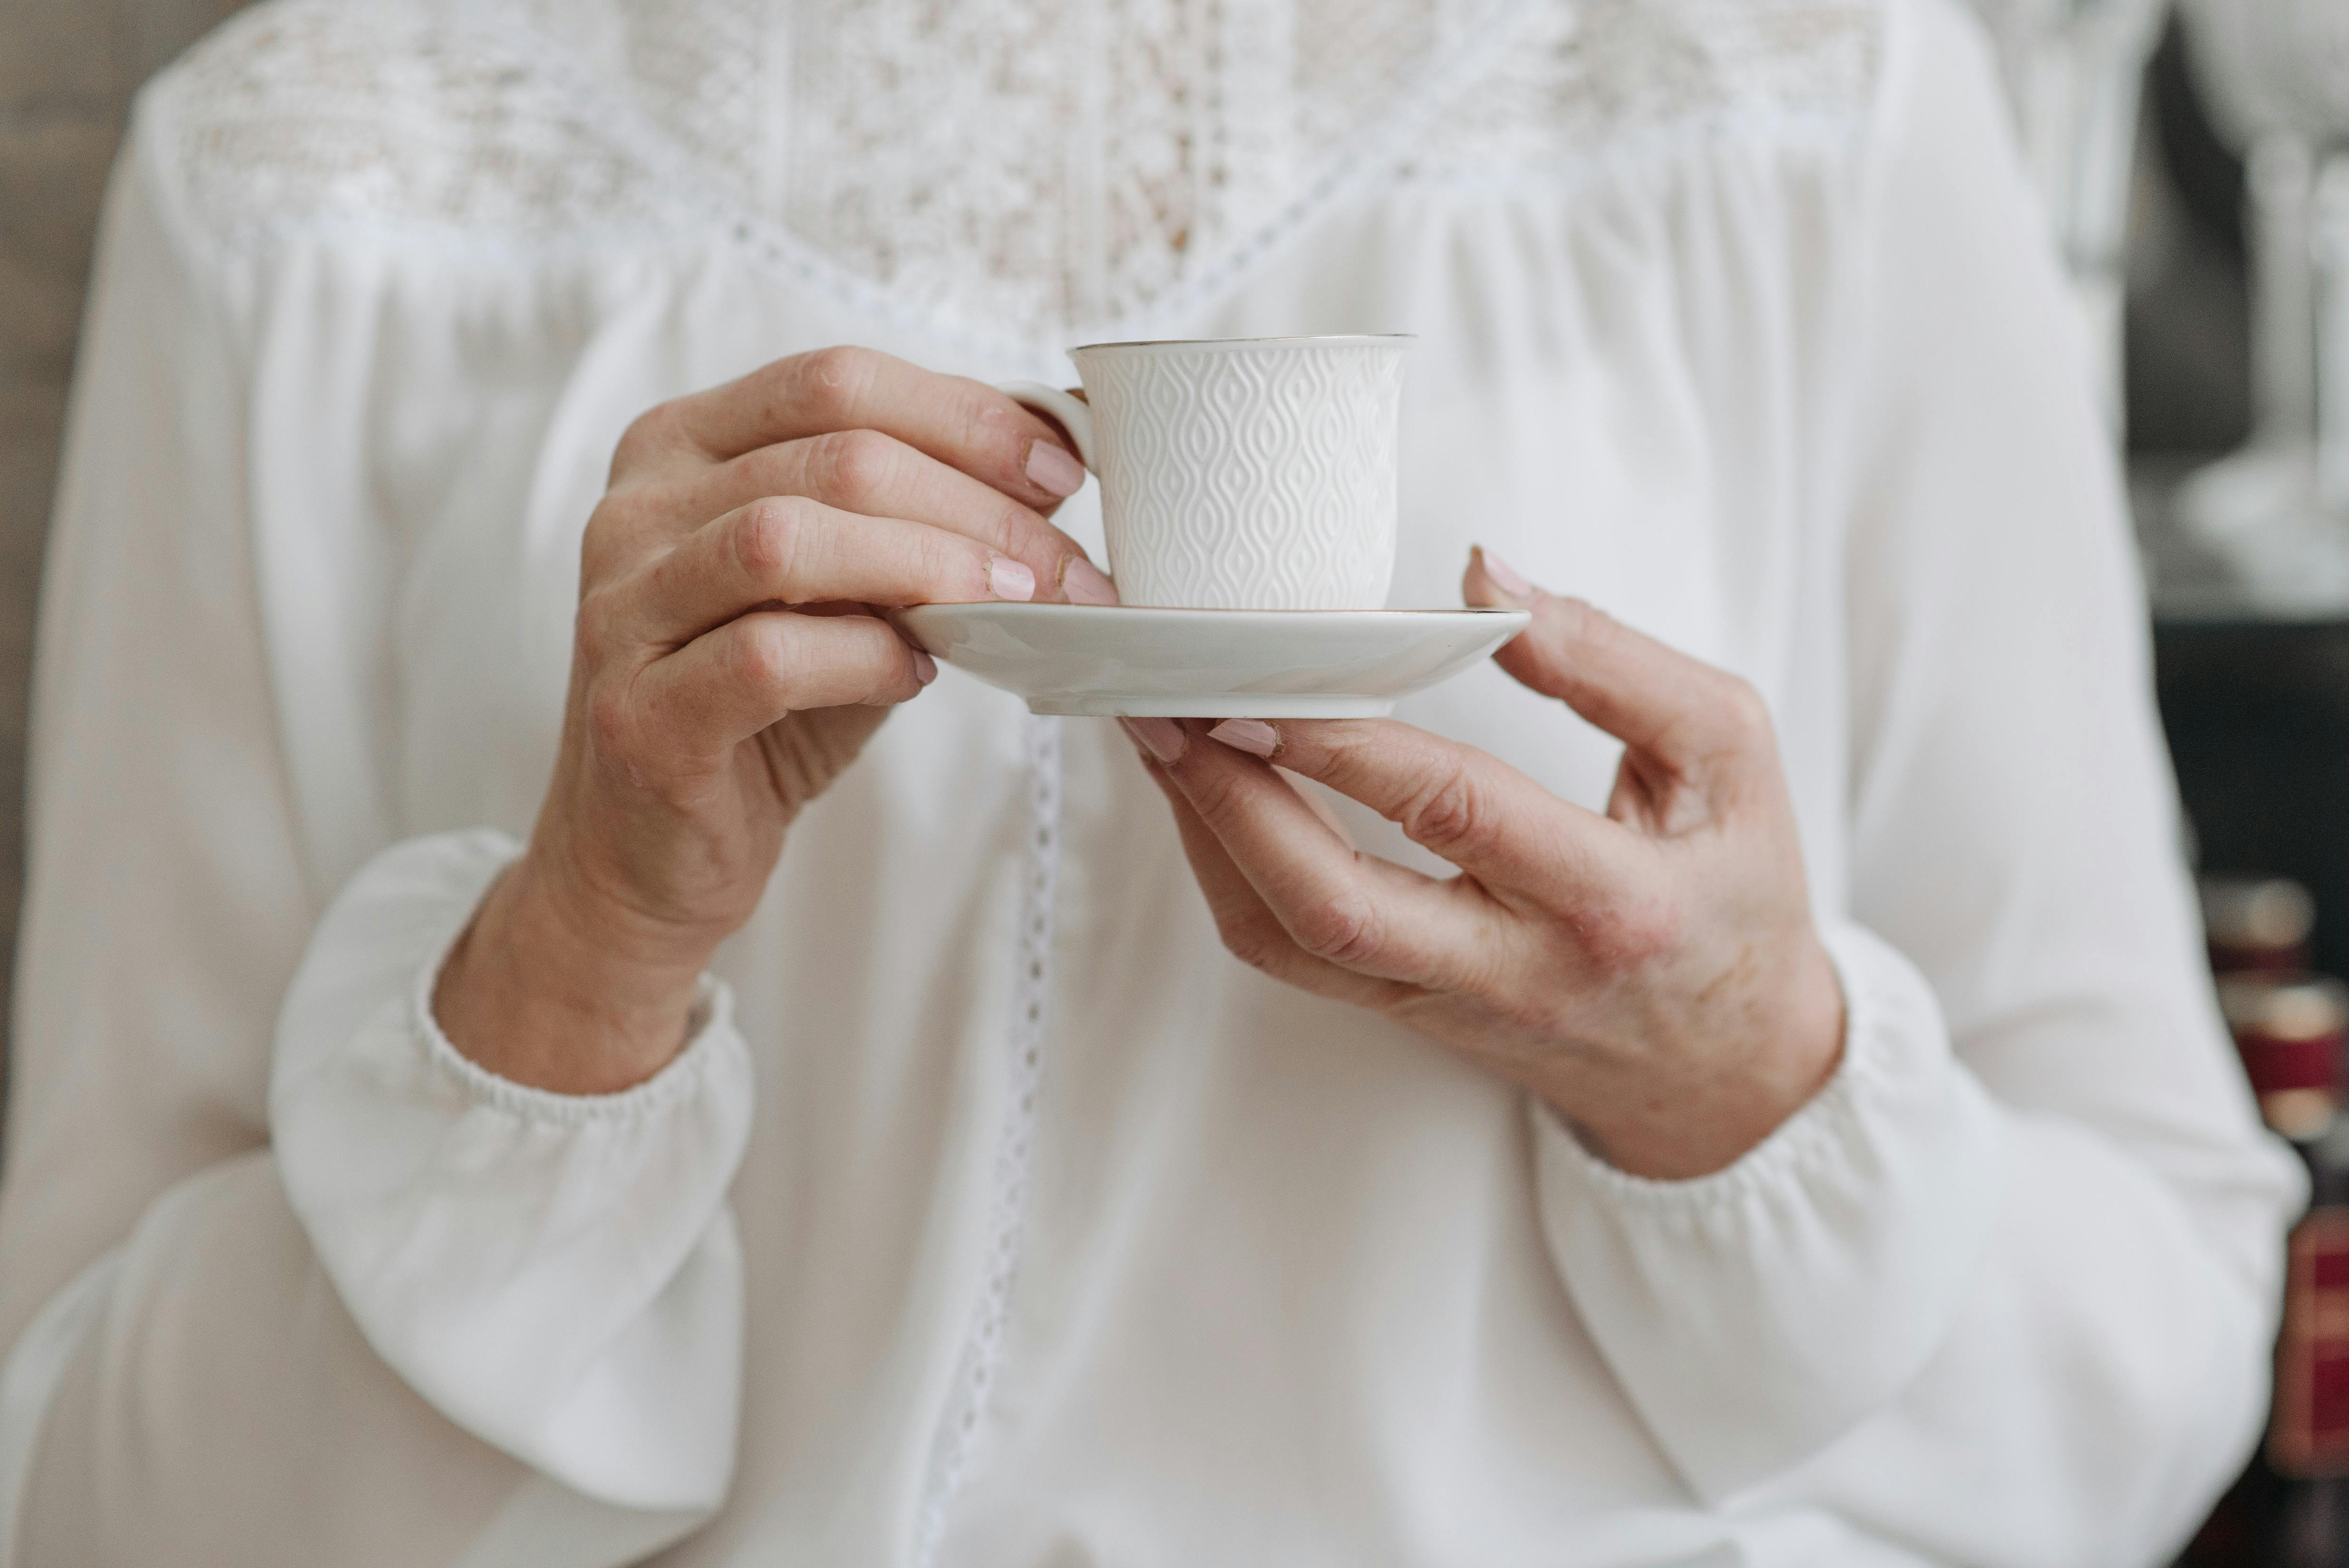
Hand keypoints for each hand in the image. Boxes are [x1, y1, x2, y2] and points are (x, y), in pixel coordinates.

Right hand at [436, 346, 1112, 1092]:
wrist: (648, 852)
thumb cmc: (761, 711)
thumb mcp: (845, 592)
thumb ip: (914, 523)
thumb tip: (1048, 465)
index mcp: (682, 447)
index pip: (835, 381)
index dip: (965, 418)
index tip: (1059, 472)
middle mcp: (637, 510)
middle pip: (834, 454)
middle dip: (974, 504)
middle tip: (1062, 566)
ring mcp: (624, 609)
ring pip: (787, 539)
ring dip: (927, 567)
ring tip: (1008, 608)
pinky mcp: (639, 713)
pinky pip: (767, 656)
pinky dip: (864, 658)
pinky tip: (915, 676)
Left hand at [1122, 549, 1842, 1179]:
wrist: (1728, 1073)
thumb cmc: (1733, 894)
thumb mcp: (1730, 755)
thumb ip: (1612, 661)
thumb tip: (1482, 575)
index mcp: (1612, 902)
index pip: (1455, 810)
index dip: (1344, 742)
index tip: (1261, 670)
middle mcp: (1517, 970)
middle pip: (1336, 904)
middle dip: (1234, 798)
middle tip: (1168, 702)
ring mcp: (1447, 1003)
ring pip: (1289, 940)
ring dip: (1206, 835)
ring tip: (1158, 732)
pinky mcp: (1404, 1015)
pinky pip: (1290, 953)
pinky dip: (1228, 872)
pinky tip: (1204, 794)